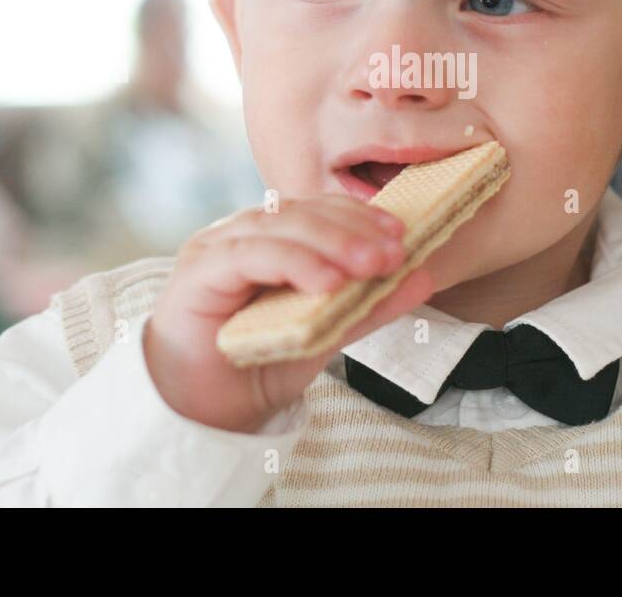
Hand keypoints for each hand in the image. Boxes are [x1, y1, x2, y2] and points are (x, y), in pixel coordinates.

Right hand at [143, 194, 433, 431]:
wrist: (203, 412)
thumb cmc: (257, 365)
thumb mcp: (325, 333)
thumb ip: (367, 305)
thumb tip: (421, 278)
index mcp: (271, 238)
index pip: (320, 210)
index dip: (361, 217)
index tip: (402, 235)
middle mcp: (242, 234)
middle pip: (304, 213)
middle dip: (354, 230)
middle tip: (394, 253)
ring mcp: (217, 247)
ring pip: (280, 226)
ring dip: (331, 243)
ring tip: (370, 268)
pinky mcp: (200, 271)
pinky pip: (251, 255)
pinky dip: (294, 263)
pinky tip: (327, 283)